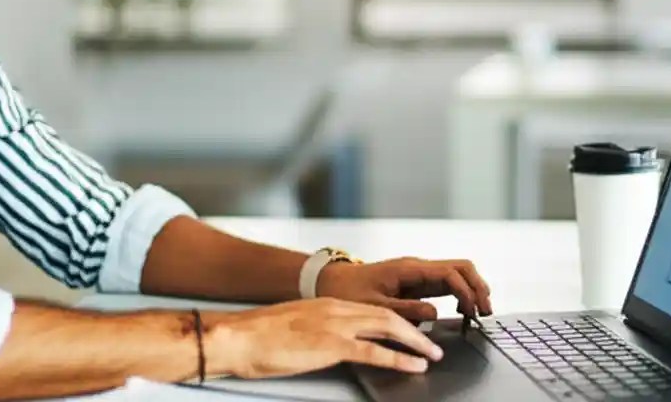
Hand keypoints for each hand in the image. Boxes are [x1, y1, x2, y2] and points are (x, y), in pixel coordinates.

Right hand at [209, 298, 443, 378]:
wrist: (238, 337)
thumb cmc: (257, 337)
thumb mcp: (293, 327)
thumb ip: (314, 331)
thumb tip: (325, 343)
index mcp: (326, 305)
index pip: (371, 308)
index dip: (396, 318)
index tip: (411, 329)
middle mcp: (335, 310)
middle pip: (386, 314)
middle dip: (413, 328)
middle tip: (432, 341)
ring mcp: (334, 325)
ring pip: (387, 327)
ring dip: (414, 341)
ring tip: (432, 353)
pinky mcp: (330, 345)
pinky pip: (374, 351)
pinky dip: (399, 357)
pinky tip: (414, 365)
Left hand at [316, 257, 492, 321]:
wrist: (332, 282)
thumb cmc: (349, 292)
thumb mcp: (375, 306)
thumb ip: (406, 310)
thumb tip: (434, 314)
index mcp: (409, 269)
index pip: (449, 273)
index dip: (466, 291)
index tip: (472, 312)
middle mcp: (417, 267)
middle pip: (460, 267)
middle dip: (477, 286)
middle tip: (485, 312)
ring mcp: (419, 273)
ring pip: (456, 272)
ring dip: (472, 289)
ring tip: (479, 312)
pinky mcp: (417, 282)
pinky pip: (446, 283)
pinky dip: (460, 293)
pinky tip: (462, 310)